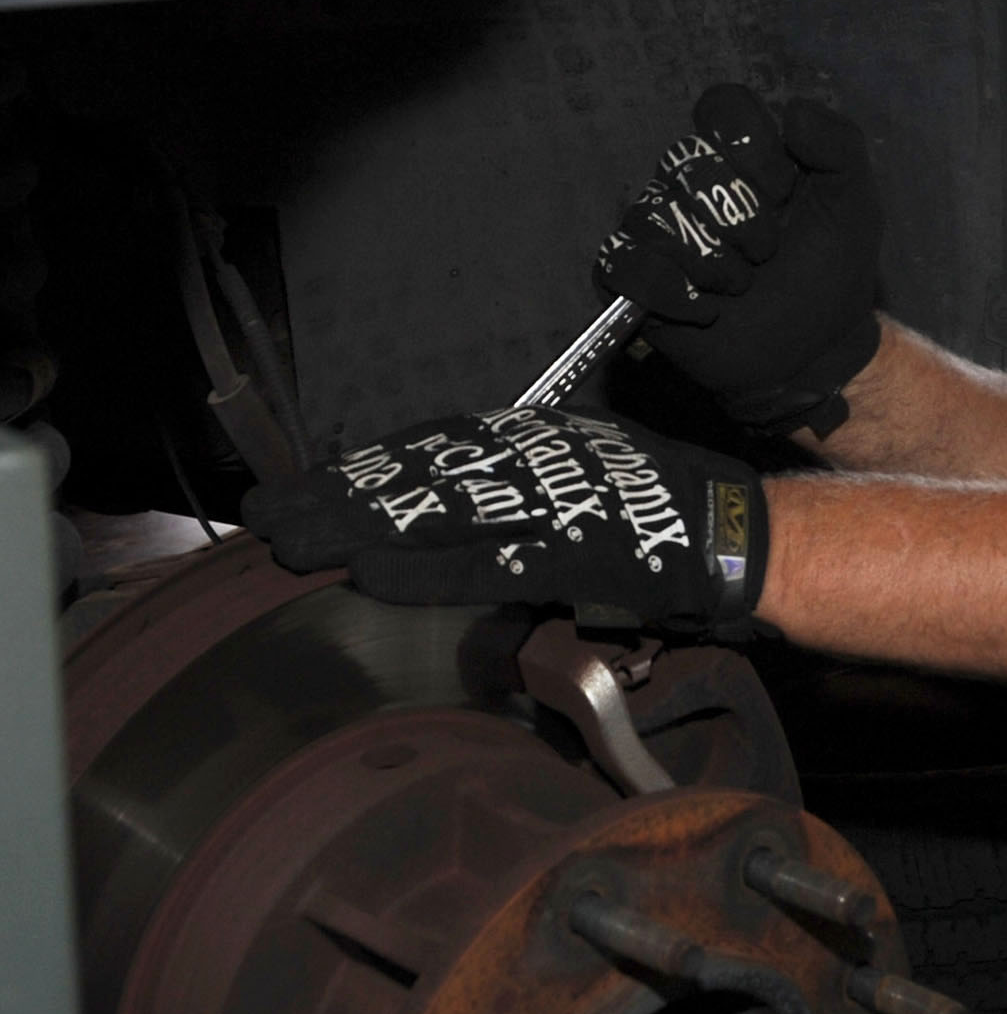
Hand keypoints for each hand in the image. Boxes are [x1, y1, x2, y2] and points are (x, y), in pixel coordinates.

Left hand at [242, 406, 765, 628]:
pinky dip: (424, 572)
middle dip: (336, 496)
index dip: (361, 467)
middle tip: (267, 515)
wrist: (734, 532)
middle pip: (417, 473)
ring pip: (435, 512)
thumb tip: (452, 495)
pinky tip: (369, 578)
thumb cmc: (660, 509)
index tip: (303, 485)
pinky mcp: (568, 553)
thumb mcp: (585, 470)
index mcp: (534, 435)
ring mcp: (551, 503)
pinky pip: (482, 563)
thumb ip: (522, 481)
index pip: (429, 446)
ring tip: (291, 545)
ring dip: (356, 531)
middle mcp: (535, 457)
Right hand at [597, 86, 881, 436]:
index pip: (722, 106)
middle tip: (768, 253)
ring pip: (652, 215)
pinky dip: (666, 290)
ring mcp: (660, 229)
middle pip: (684, 161)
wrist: (814, 349)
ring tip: (742, 285)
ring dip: (711, 261)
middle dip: (740, 217)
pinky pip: (619, 262)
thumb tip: (793, 110)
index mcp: (744, 154)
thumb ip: (839, 145)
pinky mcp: (635, 278)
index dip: (752, 147)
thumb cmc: (831, 272)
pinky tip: (706, 311)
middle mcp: (693, 182)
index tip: (784, 190)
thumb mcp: (855, 204)